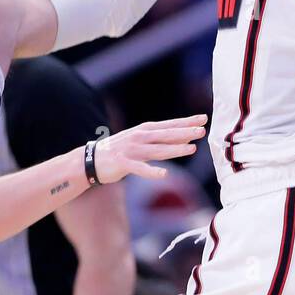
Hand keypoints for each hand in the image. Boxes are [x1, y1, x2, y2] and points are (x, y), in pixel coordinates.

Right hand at [91, 113, 205, 182]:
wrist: (91, 159)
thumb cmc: (120, 150)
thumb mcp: (141, 141)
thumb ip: (161, 140)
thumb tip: (185, 139)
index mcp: (144, 130)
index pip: (169, 125)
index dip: (186, 122)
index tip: (203, 119)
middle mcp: (139, 137)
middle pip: (166, 135)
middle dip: (184, 133)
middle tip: (202, 131)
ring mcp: (131, 150)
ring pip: (157, 150)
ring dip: (175, 149)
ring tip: (192, 149)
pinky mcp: (123, 164)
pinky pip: (139, 168)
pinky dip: (151, 171)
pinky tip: (163, 175)